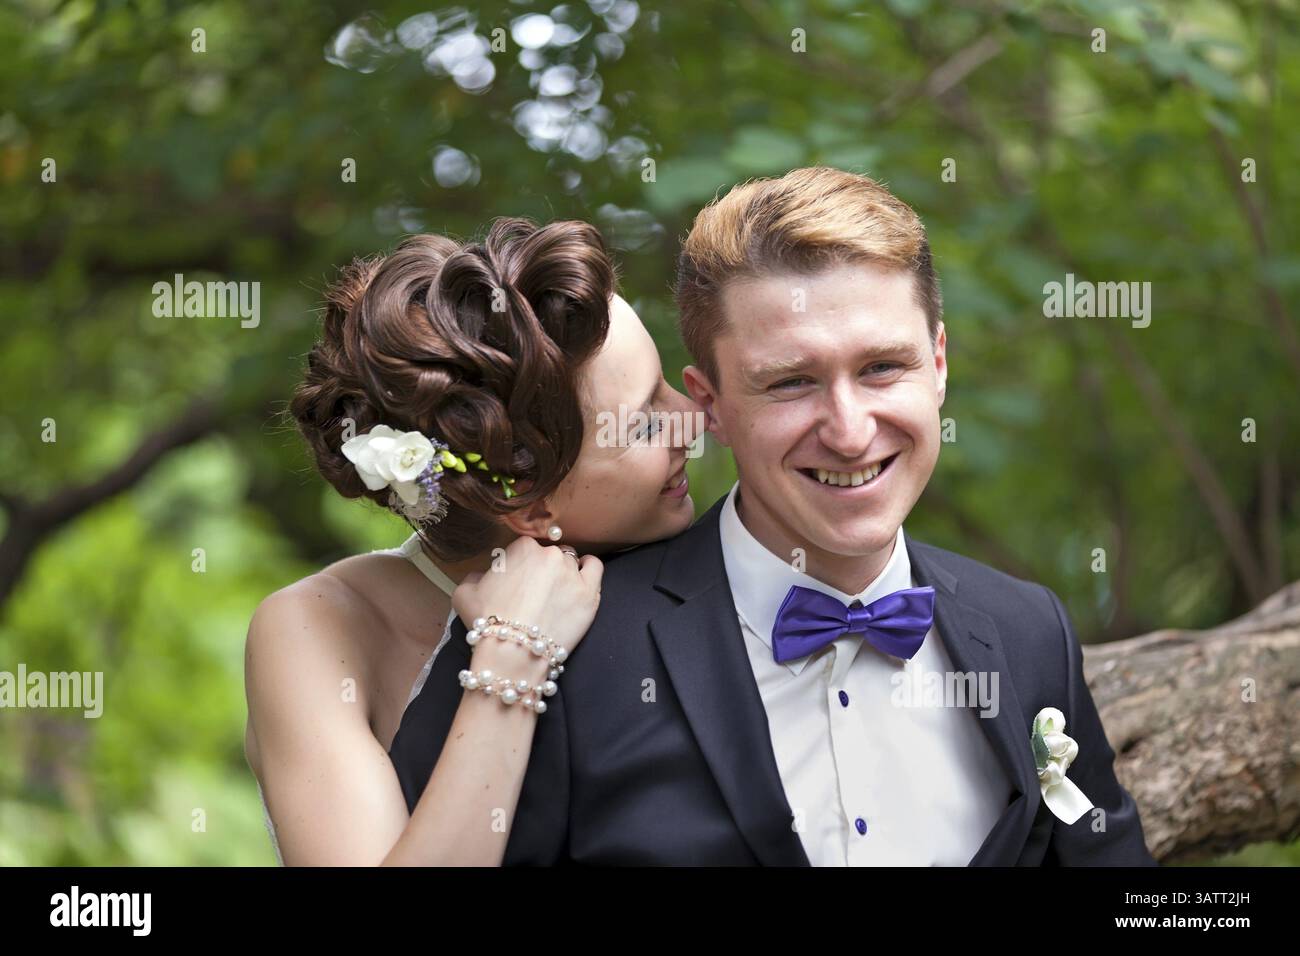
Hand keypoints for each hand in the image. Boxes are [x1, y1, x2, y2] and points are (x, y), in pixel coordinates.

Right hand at [452, 536, 602, 665]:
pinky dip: (588, 568)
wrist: (513, 653)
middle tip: (535, 594)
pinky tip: (580, 578)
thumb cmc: (486, 623)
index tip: (517, 583)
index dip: (519, 566)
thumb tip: (484, 575)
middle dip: (541, 571)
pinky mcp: (589, 591)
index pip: (523, 549)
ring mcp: (572, 571)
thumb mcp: (464, 593)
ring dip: (563, 573)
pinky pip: (594, 567)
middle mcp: (549, 554)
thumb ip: (474, 575)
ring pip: (570, 562)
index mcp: (521, 548)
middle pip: (548, 555)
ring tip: (555, 593)